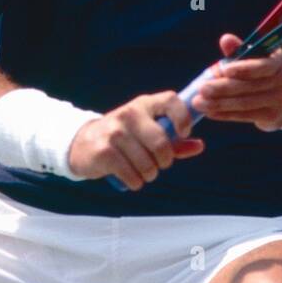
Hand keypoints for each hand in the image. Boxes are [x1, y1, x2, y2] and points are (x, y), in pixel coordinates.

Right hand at [68, 91, 203, 190]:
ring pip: (148, 164)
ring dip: (149, 175)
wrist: (82, 143)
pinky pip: (132, 175)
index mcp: (143, 104)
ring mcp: (115, 132)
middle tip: (159, 164)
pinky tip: (131, 178)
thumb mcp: (146, 132)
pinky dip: (136, 182)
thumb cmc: (123, 139)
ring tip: (142, 171)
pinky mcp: (104, 151)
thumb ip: (174, 140)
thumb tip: (199, 145)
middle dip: (165, 161)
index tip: (184, 133)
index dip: (183, 117)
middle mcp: (129, 114)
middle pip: (161, 142)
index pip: (170, 100)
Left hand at [192, 33, 281, 131]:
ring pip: (244, 103)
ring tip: (199, 103)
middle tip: (202, 88)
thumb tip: (225, 40)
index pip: (263, 66)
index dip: (244, 68)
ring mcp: (279, 101)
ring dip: (219, 103)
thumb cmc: (264, 73)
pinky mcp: (272, 117)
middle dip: (223, 88)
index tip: (224, 70)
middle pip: (249, 86)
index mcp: (278, 62)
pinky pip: (244, 116)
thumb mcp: (256, 58)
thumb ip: (240, 50)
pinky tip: (210, 112)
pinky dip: (225, 114)